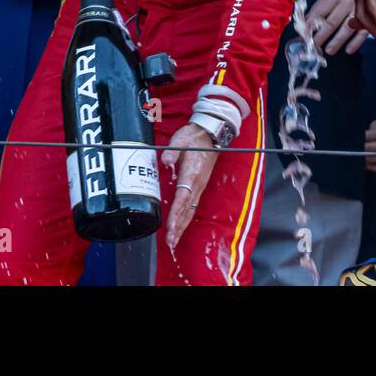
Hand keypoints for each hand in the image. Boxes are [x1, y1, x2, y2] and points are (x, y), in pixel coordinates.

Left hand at [161, 123, 218, 250]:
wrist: (210, 135)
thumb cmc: (194, 138)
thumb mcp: (181, 140)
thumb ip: (173, 152)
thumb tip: (165, 161)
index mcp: (192, 174)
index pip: (182, 197)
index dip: (176, 213)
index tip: (170, 226)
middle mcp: (197, 184)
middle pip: (186, 210)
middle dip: (178, 227)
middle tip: (170, 242)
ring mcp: (199, 187)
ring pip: (189, 211)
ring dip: (181, 226)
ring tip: (173, 241)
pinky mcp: (198, 187)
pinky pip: (191, 206)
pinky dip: (184, 219)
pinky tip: (179, 227)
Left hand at [303, 0, 369, 54]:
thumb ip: (322, 6)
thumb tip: (307, 21)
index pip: (321, 10)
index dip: (311, 23)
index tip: (303, 33)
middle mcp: (348, 2)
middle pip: (333, 21)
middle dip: (321, 35)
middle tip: (314, 46)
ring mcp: (360, 11)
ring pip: (347, 28)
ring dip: (337, 41)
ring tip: (328, 51)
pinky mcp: (371, 18)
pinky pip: (363, 32)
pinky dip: (356, 42)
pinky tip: (348, 50)